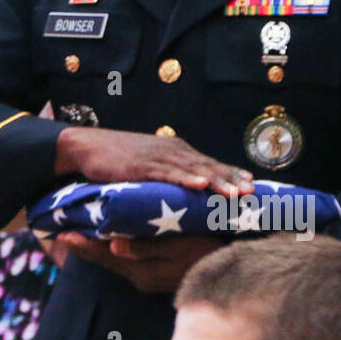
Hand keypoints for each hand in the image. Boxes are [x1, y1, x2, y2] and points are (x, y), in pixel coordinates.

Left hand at [50, 231, 223, 292]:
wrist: (233, 267)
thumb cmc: (207, 253)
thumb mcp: (178, 248)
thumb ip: (146, 248)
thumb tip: (114, 246)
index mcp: (142, 271)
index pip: (104, 256)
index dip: (82, 245)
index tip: (61, 234)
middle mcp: (140, 276)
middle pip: (105, 258)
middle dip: (85, 244)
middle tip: (62, 229)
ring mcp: (148, 275)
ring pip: (115, 258)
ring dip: (98, 244)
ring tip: (80, 228)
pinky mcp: (156, 270)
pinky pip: (128, 257)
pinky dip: (116, 245)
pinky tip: (110, 235)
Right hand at [55, 126, 253, 196]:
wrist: (87, 146)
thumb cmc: (117, 158)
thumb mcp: (149, 165)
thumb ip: (168, 173)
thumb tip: (186, 188)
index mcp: (176, 150)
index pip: (209, 162)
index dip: (231, 173)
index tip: (252, 185)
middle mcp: (172, 150)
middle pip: (208, 166)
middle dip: (232, 179)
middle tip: (253, 193)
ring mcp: (157, 156)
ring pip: (193, 169)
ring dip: (216, 181)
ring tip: (235, 193)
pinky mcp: (141, 165)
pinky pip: (168, 173)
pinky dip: (185, 178)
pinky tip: (199, 184)